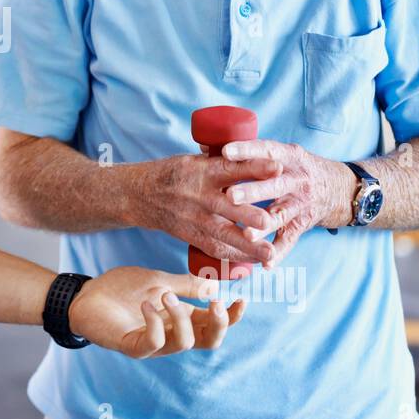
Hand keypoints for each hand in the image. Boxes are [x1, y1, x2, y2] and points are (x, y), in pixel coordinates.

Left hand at [67, 266, 246, 357]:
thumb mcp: (158, 280)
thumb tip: (217, 288)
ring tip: (164, 295)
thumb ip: (186, 285)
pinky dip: (155, 323)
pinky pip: (154, 343)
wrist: (86, 294)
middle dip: (218, 325)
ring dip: (181, 317)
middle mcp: (172, 333)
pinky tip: (146, 305)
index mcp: (181, 316)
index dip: (231, 317)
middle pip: (208, 341)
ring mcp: (154, 343)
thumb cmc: (121, 288)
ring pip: (184, 343)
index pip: (214, 324)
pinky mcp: (133, 347)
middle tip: (214, 304)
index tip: (241, 300)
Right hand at [129, 151, 281, 265]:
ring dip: (248, 246)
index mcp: (203, 170)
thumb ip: (224, 164)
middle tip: (274, 220)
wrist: (140, 194)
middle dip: (251, 215)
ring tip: (270, 253)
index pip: (232, 167)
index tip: (278, 168)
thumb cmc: (174, 173)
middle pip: (229, 207)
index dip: (255, 167)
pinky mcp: (191, 235)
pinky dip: (235, 256)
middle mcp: (199, 195)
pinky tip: (254, 260)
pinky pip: (215, 249)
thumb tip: (260, 158)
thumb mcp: (195, 161)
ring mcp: (195, 218)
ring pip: (224, 234)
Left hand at [220, 139, 355, 265]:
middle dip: (252, 192)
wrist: (338, 188)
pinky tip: (265, 264)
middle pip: (274, 186)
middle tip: (230, 196)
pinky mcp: (303, 223)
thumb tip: (207, 148)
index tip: (225, 152)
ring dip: (263, 226)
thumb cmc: (295, 167)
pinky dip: (278, 253)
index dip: (247, 151)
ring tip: (246, 235)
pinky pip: (289, 239)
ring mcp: (301, 203)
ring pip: (280, 215)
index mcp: (290, 157)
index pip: (267, 151)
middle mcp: (298, 180)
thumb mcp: (282, 154)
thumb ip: (251, 154)